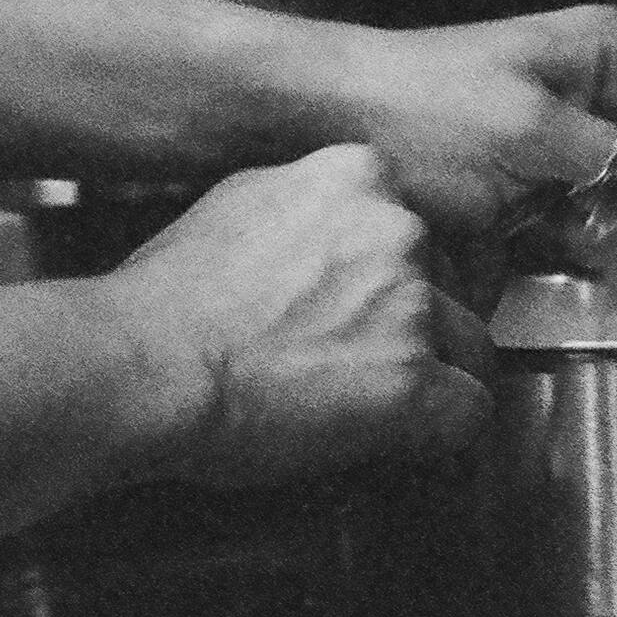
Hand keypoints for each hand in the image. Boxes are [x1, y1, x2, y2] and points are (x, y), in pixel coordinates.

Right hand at [101, 144, 493, 488]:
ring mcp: (412, 303)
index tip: (374, 302)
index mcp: (356, 176)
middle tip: (362, 360)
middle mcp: (398, 228)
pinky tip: (403, 440)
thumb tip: (319, 224)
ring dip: (431, 377)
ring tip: (374, 406)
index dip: (396, 274)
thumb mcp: (237, 203)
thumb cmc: (169, 297)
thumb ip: (302, 205)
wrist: (147, 361)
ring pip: (469, 346)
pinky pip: (470, 411)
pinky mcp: (415, 380)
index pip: (416, 225)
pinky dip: (441, 433)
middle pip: (448, 283)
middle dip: (417, 323)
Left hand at [322, 4, 616, 263]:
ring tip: (562, 242)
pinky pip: (595, 221)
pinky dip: (582, 245)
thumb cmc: (414, 105)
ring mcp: (577, 134)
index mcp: (615, 52)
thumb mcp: (527, 132)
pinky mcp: (547, 177)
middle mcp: (606, 88)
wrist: (330, 120)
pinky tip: (542, 248)